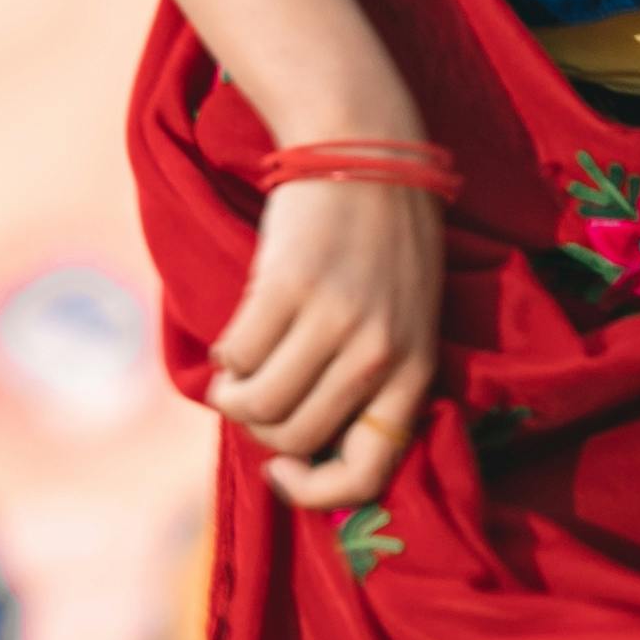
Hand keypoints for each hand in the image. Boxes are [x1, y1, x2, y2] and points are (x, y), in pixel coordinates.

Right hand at [210, 150, 447, 514]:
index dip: (313, 492)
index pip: (366, 474)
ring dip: (232, 395)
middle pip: (292, 437)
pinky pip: (235, 353)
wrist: (366, 148)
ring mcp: (333, 321)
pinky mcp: (287, 287)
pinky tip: (236, 332)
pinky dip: (224, 353)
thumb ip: (369, 375)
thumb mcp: (401, 317)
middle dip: (258, 428)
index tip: (281, 470)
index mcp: (414, 371)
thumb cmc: (378, 241)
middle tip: (250, 397)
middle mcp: (377, 355)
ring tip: (235, 369)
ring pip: (257, 404)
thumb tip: (297, 439)